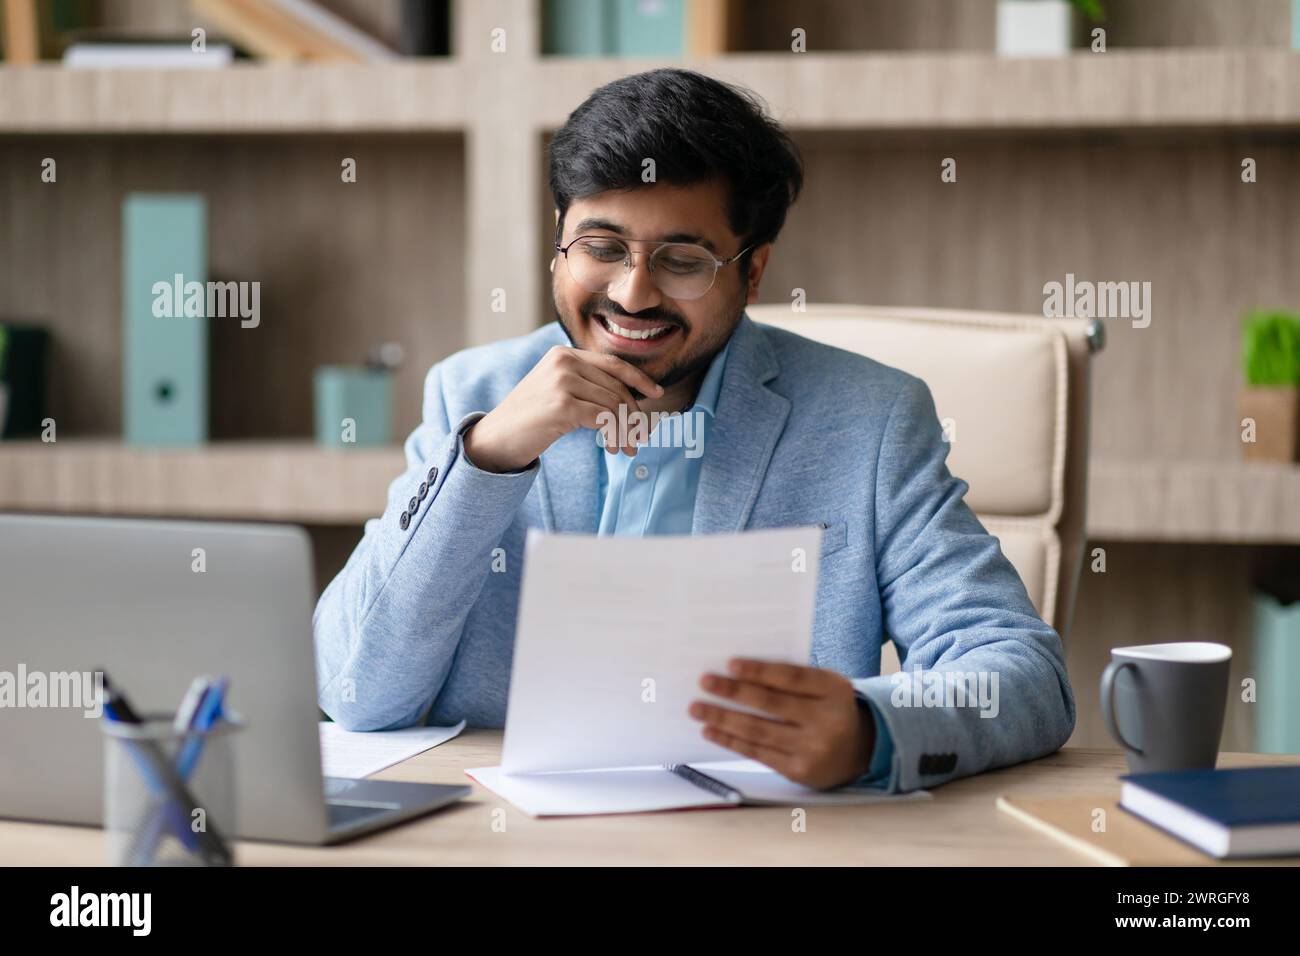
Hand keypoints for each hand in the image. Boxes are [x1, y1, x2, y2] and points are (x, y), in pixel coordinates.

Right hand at [463, 345, 663, 472]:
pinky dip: (614, 436)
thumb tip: (629, 397)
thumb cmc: (530, 419)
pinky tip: (613, 448)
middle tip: (639, 438)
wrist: (496, 438)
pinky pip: (603, 419)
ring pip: (613, 405)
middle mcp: (563, 361)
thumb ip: (585, 384)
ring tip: (627, 449)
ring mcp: (562, 381)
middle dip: (633, 415)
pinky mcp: (562, 404)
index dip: (639, 379)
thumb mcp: (557, 391)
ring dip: (625, 431)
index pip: (612, 364)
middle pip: (616, 387)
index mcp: (564, 354)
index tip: (657, 394)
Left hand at [689, 658, 876, 789]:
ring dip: (723, 719)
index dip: (759, 671)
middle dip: (732, 692)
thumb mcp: (824, 686)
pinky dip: (731, 741)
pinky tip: (711, 731)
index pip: (791, 677)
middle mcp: (827, 720)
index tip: (729, 664)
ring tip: (697, 708)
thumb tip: (737, 671)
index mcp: (834, 690)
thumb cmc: (829, 707)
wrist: (860, 749)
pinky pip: (758, 753)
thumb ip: (792, 678)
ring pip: (759, 730)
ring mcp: (813, 749)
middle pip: (770, 704)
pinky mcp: (799, 771)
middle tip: (704, 682)